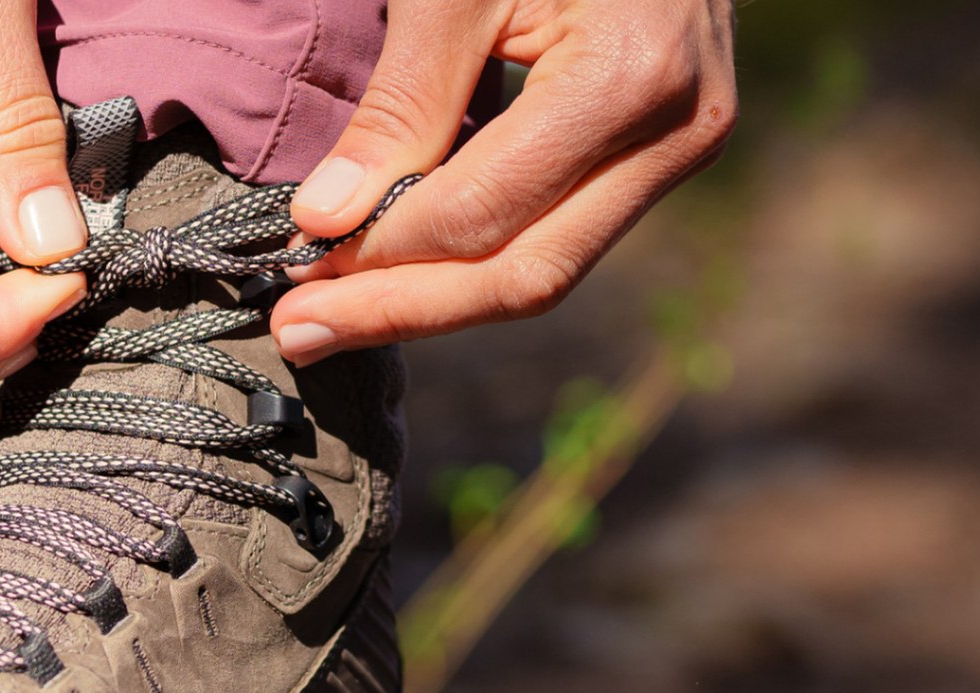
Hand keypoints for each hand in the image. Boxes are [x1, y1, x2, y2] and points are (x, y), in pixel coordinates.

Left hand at [268, 0, 735, 364]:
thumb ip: (403, 105)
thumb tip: (326, 220)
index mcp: (627, 77)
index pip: (483, 212)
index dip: (381, 256)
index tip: (293, 269)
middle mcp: (677, 132)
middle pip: (528, 273)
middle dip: (405, 311)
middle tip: (299, 330)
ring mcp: (685, 147)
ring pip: (552, 268)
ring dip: (440, 300)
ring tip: (338, 311)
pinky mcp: (670, 151)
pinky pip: (569, 230)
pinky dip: (484, 255)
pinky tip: (408, 266)